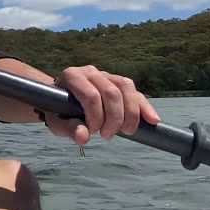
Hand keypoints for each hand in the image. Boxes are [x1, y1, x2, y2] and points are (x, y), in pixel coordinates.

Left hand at [42, 66, 160, 145]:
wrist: (62, 102)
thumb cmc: (58, 111)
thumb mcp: (57, 123)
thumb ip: (68, 129)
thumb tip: (83, 136)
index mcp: (73, 77)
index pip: (91, 96)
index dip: (96, 117)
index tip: (92, 132)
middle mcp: (91, 72)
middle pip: (112, 93)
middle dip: (114, 118)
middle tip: (107, 135)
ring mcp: (107, 76)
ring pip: (126, 89)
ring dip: (130, 114)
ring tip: (126, 131)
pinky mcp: (119, 83)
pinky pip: (135, 93)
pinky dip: (144, 107)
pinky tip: (153, 121)